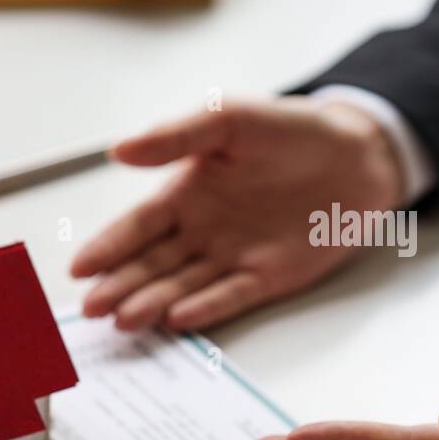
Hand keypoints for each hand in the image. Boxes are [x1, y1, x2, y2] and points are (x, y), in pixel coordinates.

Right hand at [71, 97, 406, 331]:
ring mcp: (231, 258)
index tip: (78, 268)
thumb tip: (117, 150)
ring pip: (181, 286)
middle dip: (119, 287)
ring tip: (126, 320)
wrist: (359, 152)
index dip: (107, 247)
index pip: (136, 227)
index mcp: (184, 195)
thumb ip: (175, 137)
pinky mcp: (267, 278)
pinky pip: (230, 296)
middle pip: (150, 265)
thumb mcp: (228, 119)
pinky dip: (204, 309)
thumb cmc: (289, 129)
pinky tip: (178, 319)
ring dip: (152, 303)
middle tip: (92, 309)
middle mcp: (200, 232)